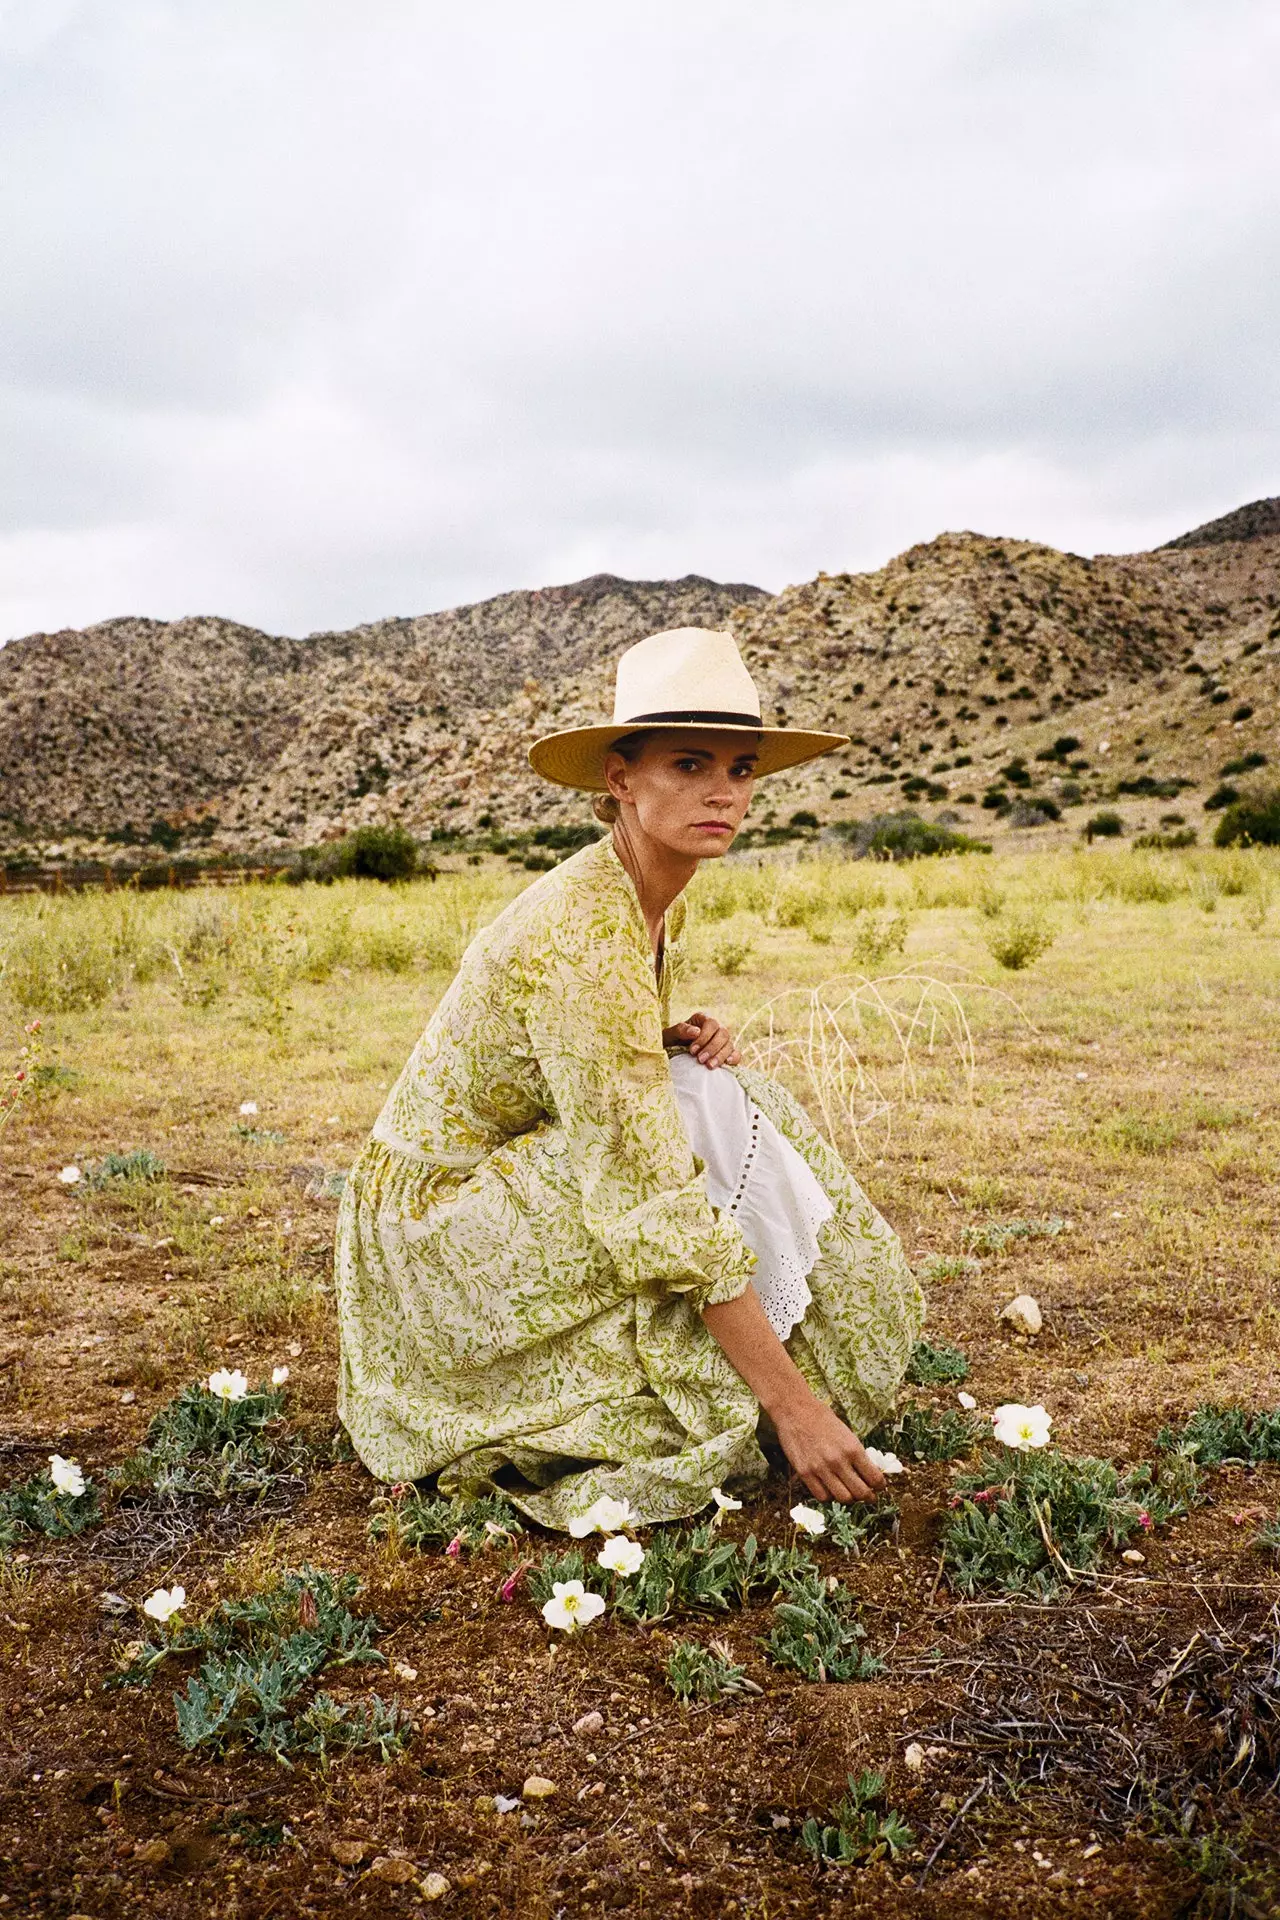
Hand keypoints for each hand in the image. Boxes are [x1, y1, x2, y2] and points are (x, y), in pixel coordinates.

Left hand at [662, 1012, 740, 1069]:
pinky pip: (736, 1054)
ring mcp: (722, 1041)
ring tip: (709, 1066)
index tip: (692, 1050)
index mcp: (703, 1019)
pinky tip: (726, 1064)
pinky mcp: (726, 1053)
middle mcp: (715, 1028)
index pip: (711, 1024)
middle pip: (723, 1034)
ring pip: (730, 1044)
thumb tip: (696, 1031)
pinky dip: (734, 1058)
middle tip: (700, 1060)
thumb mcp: (670, 1034)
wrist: (672, 1055)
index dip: (704, 1037)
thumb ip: (680, 1030)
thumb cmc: (671, 1042)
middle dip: (712, 1048)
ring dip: (721, 1056)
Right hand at [770, 1393, 886, 1503]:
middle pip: (861, 1493)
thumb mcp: (847, 1433)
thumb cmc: (822, 1419)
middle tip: (868, 1495)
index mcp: (853, 1448)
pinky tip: (830, 1488)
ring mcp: (820, 1468)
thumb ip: (857, 1454)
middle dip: (868, 1496)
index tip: (879, 1487)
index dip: (880, 1486)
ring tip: (849, 1492)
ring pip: (843, 1498)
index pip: (874, 1478)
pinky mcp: (805, 1473)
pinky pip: (822, 1496)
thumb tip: (869, 1473)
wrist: (795, 1410)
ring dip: (849, 1498)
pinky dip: (829, 1496)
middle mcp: (838, 1461)